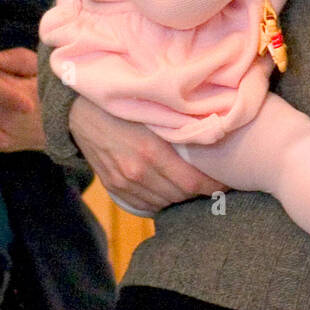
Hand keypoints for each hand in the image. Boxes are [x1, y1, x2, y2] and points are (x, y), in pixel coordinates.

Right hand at [69, 97, 224, 213]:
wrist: (80, 110)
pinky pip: (145, 206)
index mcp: (151, 152)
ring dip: (181, 197)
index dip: (214, 185)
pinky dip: (161, 201)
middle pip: (180, 195)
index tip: (228, 180)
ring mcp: (123, 183)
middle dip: (201, 192)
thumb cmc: (125, 104)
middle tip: (215, 182)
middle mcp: (137, 172)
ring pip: (164, 203)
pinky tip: (169, 190)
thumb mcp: (155, 111)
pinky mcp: (113, 188)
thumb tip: (213, 139)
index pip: (192, 182)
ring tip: (194, 186)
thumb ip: (179, 128)